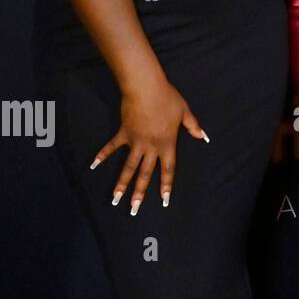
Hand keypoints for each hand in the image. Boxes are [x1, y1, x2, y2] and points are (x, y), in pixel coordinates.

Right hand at [90, 78, 206, 213]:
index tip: (164, 201)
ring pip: (128, 167)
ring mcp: (136, 142)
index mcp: (167, 144)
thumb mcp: (185, 112)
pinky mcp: (123, 133)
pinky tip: (93, 165)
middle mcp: (151, 147)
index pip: (168, 169)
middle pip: (145, 174)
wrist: (147, 89)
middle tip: (133, 210)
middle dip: (140, 193)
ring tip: (114, 199)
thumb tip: (204, 137)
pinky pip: (112, 147)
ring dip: (121, 184)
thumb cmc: (168, 99)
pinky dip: (102, 155)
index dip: (166, 185)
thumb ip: (193, 127)